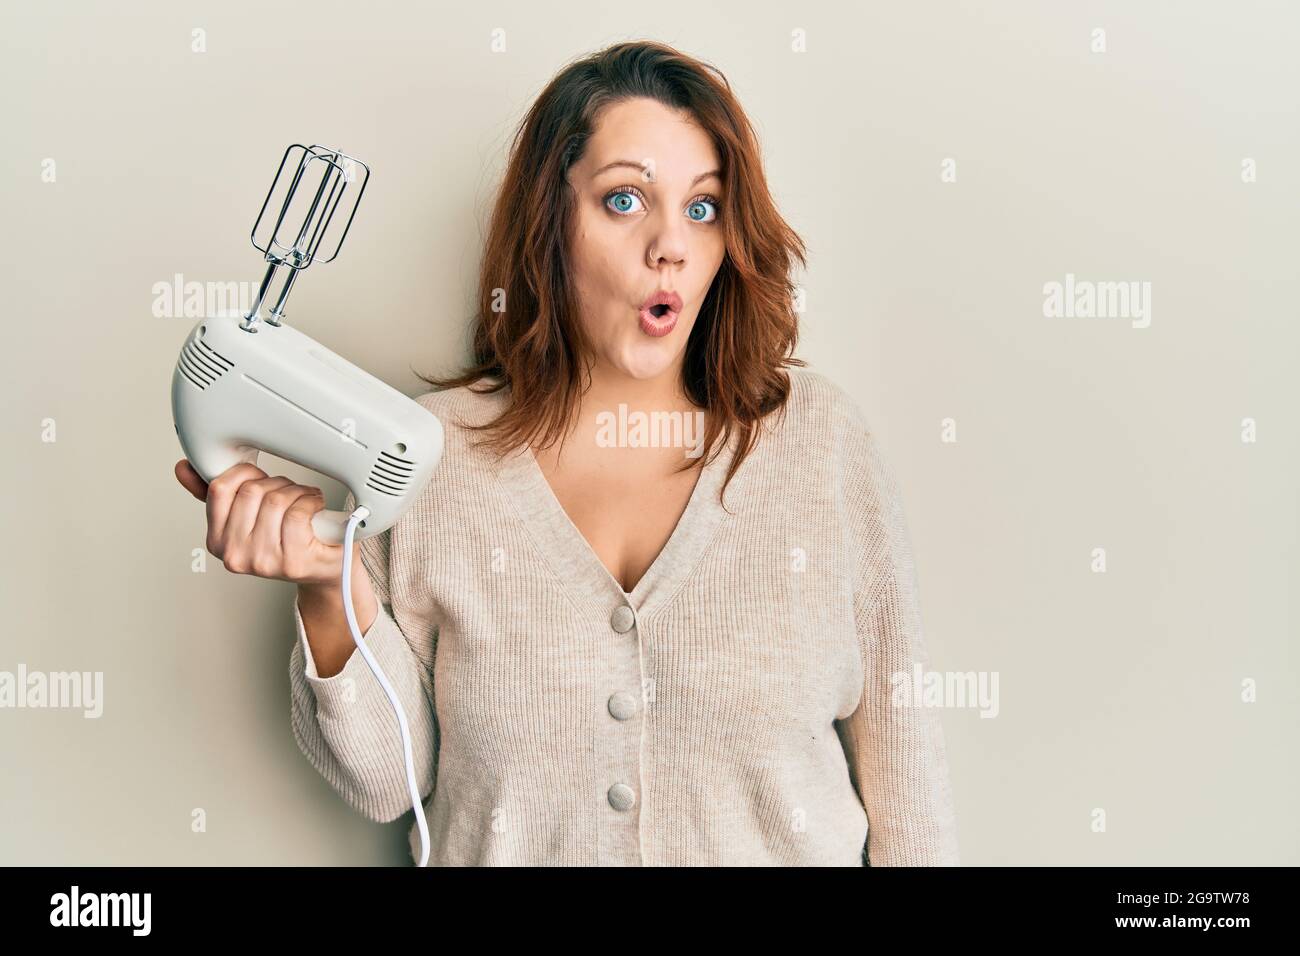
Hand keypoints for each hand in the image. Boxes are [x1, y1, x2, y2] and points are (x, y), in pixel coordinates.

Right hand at [174, 458, 355, 588]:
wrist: (324, 568)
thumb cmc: (288, 539)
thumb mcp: (248, 516)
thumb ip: (216, 494)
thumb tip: (184, 468)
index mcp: (217, 541)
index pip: (219, 489)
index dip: (245, 474)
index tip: (261, 478)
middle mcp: (235, 555)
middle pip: (252, 491)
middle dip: (276, 482)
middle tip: (289, 492)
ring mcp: (262, 561)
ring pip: (276, 499)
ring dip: (297, 492)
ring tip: (304, 499)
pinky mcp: (291, 561)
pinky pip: (298, 512)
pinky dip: (311, 501)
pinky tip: (315, 507)